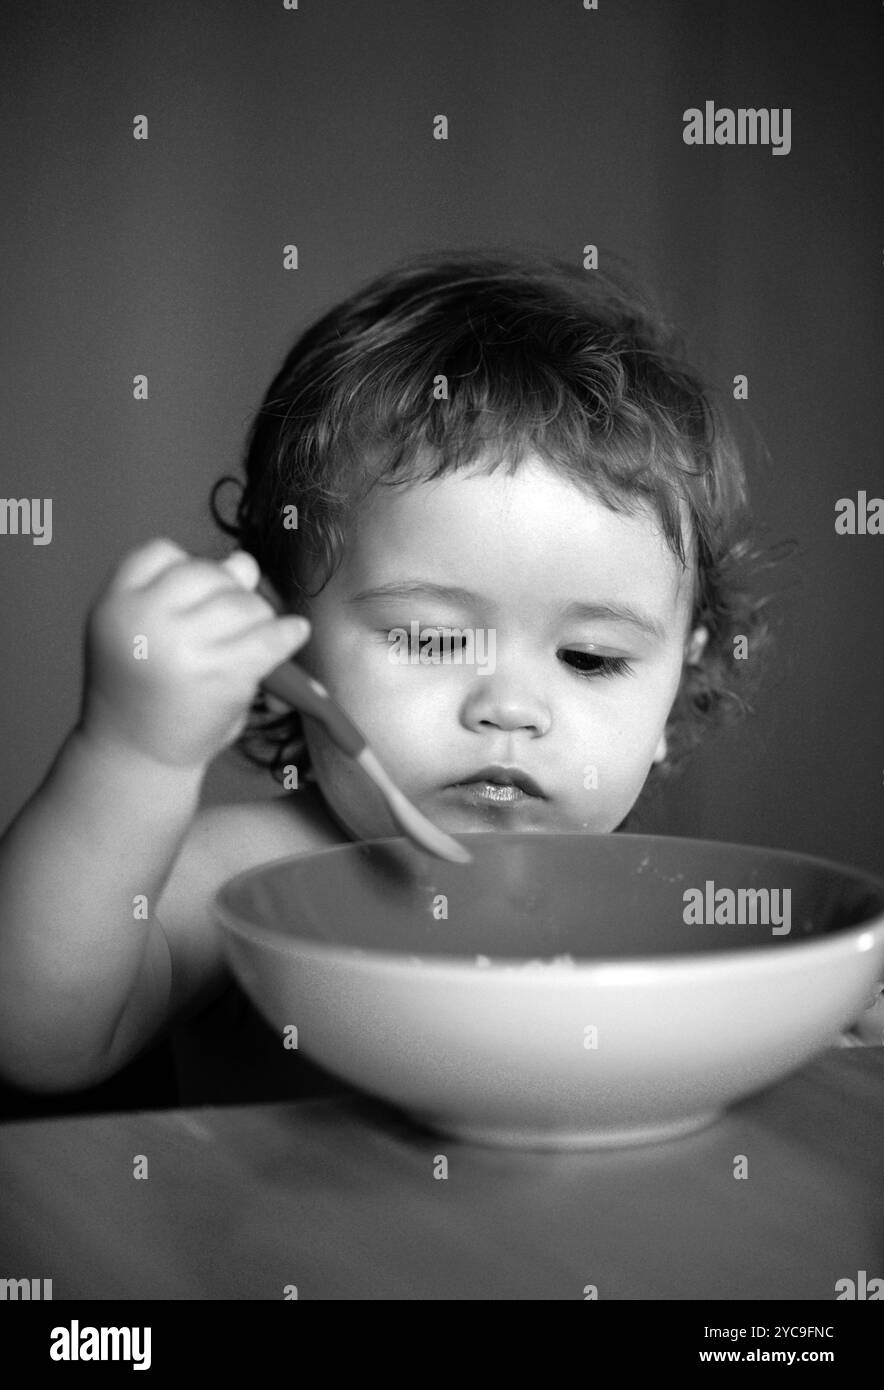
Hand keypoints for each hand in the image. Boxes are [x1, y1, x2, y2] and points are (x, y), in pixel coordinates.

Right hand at [77, 538, 309, 768]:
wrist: (135, 758)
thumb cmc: (147, 693)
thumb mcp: (152, 635)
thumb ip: (192, 596)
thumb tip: (245, 562)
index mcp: (115, 604)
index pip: (161, 552)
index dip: (185, 570)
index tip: (195, 597)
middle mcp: (146, 621)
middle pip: (208, 572)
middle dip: (228, 592)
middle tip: (229, 625)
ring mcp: (184, 648)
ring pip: (244, 602)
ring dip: (257, 617)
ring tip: (250, 641)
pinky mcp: (222, 675)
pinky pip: (270, 637)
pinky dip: (288, 633)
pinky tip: (294, 634)